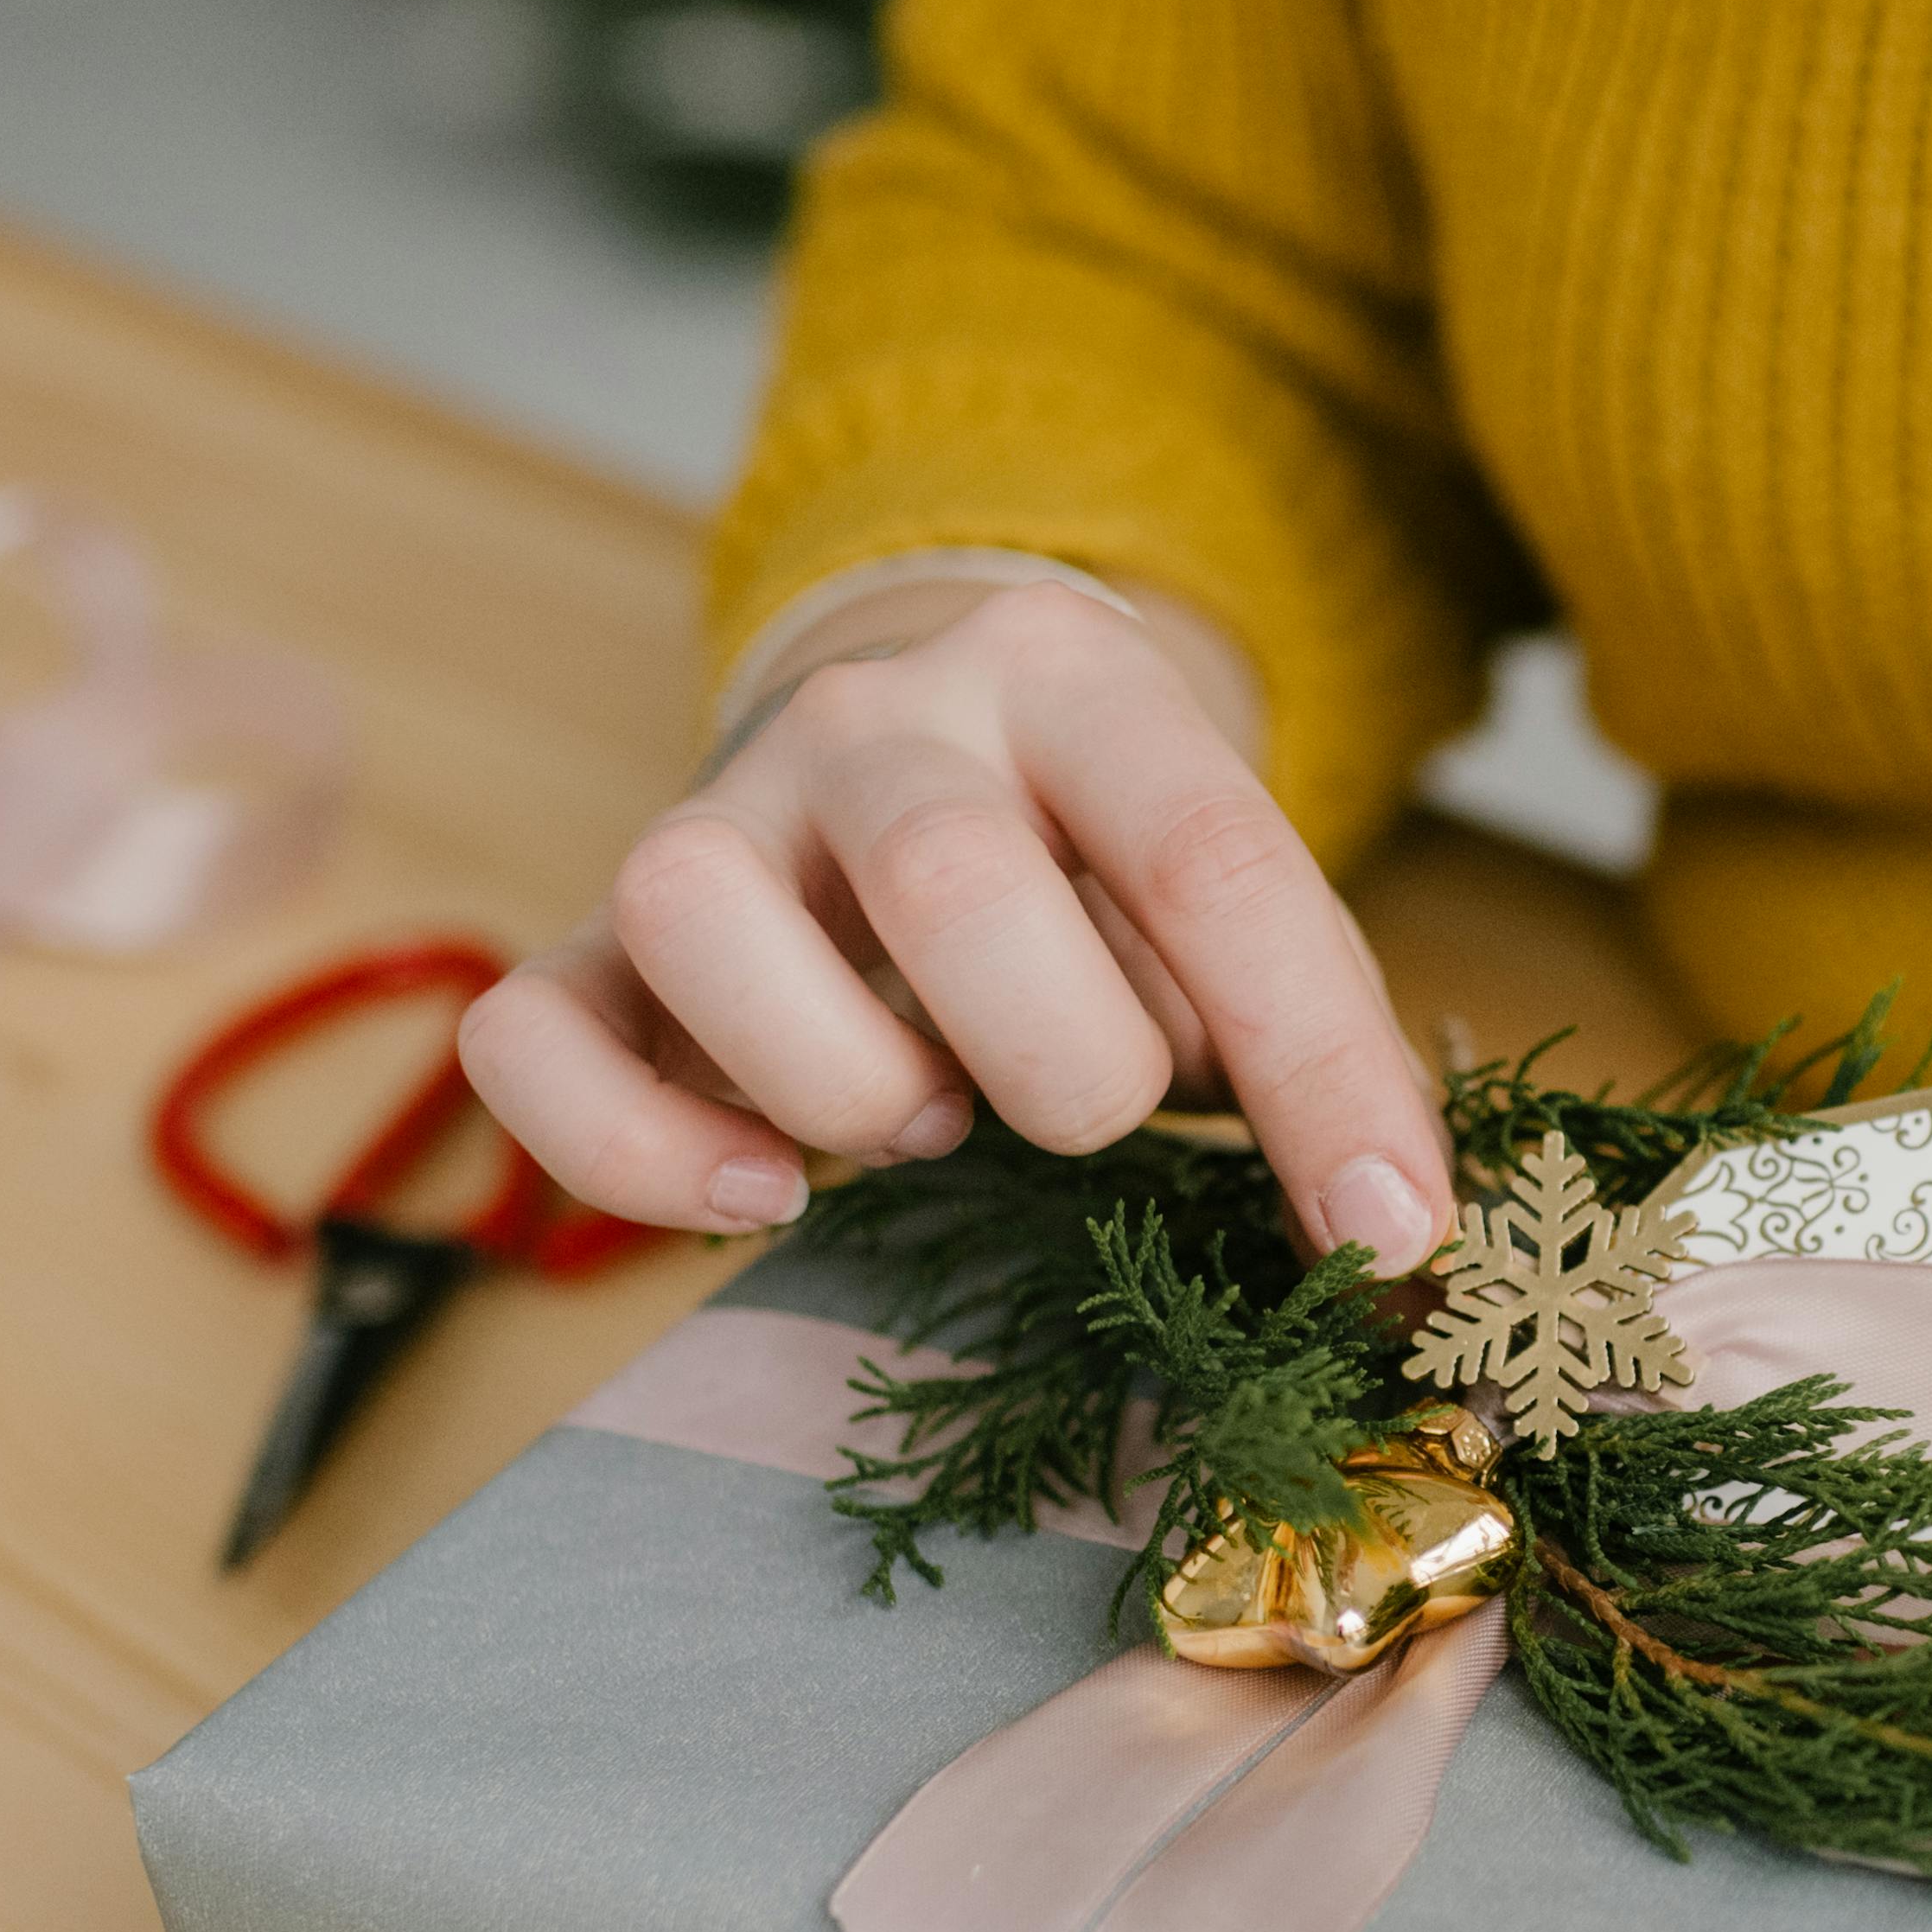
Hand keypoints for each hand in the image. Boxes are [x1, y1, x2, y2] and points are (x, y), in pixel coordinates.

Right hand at [461, 572, 1449, 1265]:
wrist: (922, 721)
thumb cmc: (1098, 858)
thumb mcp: (1226, 901)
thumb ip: (1315, 1040)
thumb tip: (1401, 1252)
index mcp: (1074, 679)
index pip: (1211, 862)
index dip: (1321, 1073)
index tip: (1388, 1240)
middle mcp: (879, 713)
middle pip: (943, 874)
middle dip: (1057, 1063)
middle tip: (1085, 1113)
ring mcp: (719, 812)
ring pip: (695, 910)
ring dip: (840, 1079)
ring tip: (927, 1116)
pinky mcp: (598, 934)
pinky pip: (530, 1035)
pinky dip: (635, 1149)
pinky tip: (767, 1192)